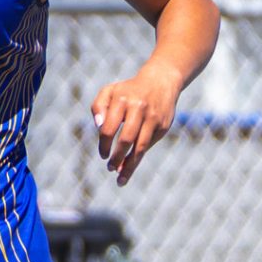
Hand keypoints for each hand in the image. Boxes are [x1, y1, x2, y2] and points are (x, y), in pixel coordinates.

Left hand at [90, 66, 182, 185]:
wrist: (160, 82)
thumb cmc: (128, 91)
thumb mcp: (109, 92)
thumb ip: (98, 107)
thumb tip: (99, 127)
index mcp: (122, 100)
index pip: (109, 129)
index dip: (104, 145)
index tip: (103, 154)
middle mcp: (139, 109)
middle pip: (126, 140)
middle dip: (117, 158)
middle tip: (109, 167)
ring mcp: (153, 118)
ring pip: (140, 147)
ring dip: (129, 165)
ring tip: (120, 179)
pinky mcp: (163, 126)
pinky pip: (148, 145)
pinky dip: (139, 157)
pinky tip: (130, 166)